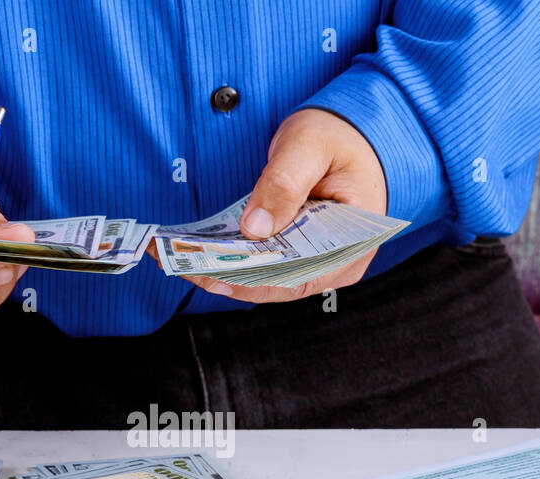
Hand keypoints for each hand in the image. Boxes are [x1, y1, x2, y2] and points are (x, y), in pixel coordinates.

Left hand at [182, 108, 386, 303]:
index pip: (302, 274)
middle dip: (231, 276)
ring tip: (184, 260)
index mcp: (355, 241)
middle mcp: (341, 262)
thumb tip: (255, 227)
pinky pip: (270, 266)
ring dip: (229, 271)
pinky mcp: (302, 256)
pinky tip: (205, 253)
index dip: (256, 280)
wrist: (352, 135)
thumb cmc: (339, 138)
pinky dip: (239, 260)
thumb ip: (284, 182)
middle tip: (183, 265)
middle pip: (281, 283)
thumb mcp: (309, 146)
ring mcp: (322, 263)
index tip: (213, 273)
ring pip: (272, 279)